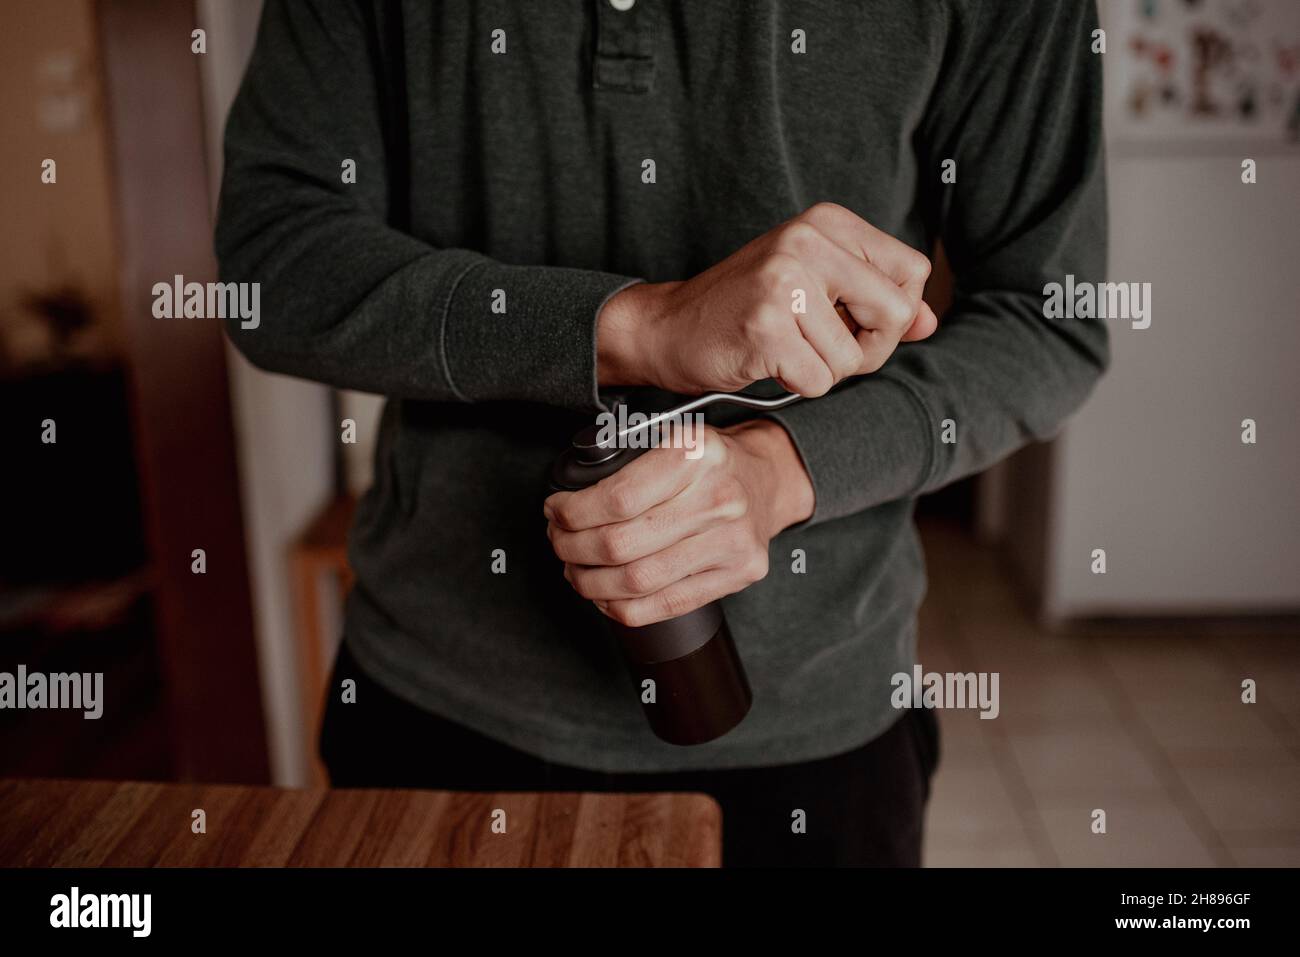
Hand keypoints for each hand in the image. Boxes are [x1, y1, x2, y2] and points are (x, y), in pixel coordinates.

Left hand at [543, 419, 812, 626]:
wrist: (768, 480)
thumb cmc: (709, 461)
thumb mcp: (673, 436)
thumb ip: (627, 459)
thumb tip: (567, 499)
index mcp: (695, 455)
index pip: (617, 499)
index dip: (573, 514)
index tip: (556, 513)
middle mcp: (718, 498)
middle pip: (620, 544)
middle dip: (572, 549)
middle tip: (559, 544)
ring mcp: (731, 541)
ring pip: (638, 581)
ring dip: (591, 583)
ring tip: (576, 571)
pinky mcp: (738, 574)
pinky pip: (666, 605)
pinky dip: (624, 608)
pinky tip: (606, 596)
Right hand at [597, 202, 937, 396]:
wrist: (668, 327)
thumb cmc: (747, 309)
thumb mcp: (818, 288)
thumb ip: (876, 299)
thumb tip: (930, 323)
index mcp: (827, 222)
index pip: (912, 273)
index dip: (894, 312)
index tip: (852, 319)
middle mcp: (807, 242)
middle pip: (895, 312)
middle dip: (869, 347)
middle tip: (824, 345)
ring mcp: (784, 282)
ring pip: (854, 357)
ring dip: (825, 370)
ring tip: (785, 349)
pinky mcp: (765, 326)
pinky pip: (819, 381)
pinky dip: (797, 384)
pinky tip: (767, 361)